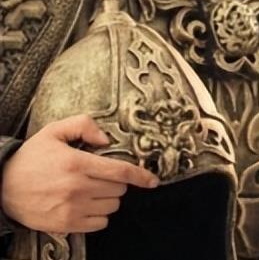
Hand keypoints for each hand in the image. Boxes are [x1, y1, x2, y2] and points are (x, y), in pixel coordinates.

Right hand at [0, 114, 158, 233]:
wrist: (1, 186)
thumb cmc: (30, 159)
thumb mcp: (54, 131)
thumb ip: (84, 125)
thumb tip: (106, 139)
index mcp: (77, 163)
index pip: (121, 171)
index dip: (142, 176)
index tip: (152, 181)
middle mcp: (77, 187)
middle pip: (119, 190)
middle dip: (116, 182)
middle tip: (99, 177)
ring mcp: (71, 208)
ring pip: (112, 207)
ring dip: (108, 199)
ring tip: (91, 190)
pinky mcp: (65, 224)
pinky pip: (99, 224)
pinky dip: (99, 216)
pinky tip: (87, 205)